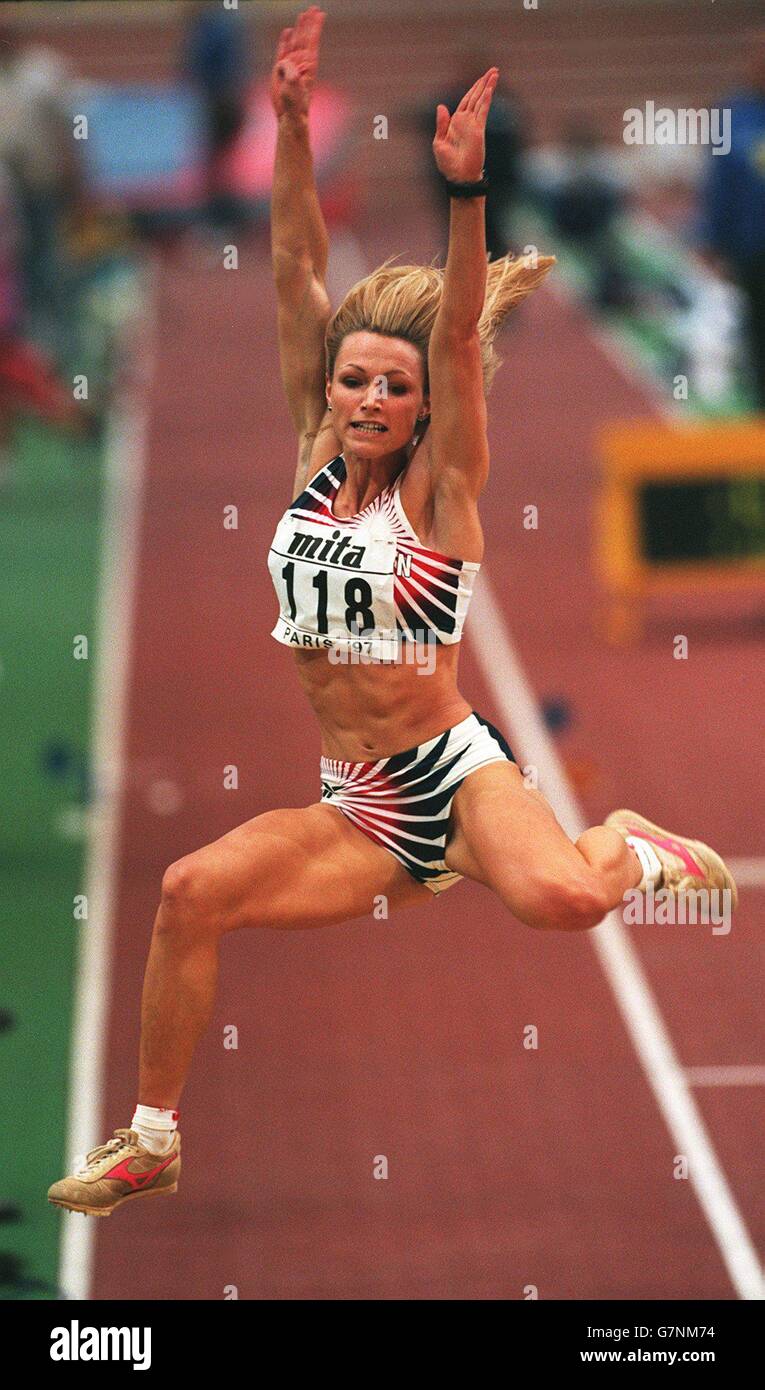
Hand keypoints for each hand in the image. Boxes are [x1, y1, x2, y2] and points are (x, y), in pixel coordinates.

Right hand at [270, 5, 325, 119]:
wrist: (289, 115)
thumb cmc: (295, 104)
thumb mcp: (292, 85)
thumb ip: (289, 71)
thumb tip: (283, 63)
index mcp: (308, 63)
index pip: (312, 39)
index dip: (315, 25)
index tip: (320, 13)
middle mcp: (300, 61)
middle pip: (305, 36)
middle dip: (309, 22)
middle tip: (313, 8)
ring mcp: (291, 64)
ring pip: (295, 40)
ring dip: (299, 28)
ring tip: (303, 14)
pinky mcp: (280, 69)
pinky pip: (283, 50)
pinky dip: (285, 40)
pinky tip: (288, 31)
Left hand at [432, 68, 497, 181]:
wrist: (458, 177)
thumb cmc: (448, 164)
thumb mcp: (439, 142)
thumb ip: (441, 124)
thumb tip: (441, 106)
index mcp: (456, 122)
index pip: (466, 100)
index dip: (473, 88)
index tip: (481, 78)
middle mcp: (466, 121)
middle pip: (476, 96)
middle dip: (484, 83)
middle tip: (493, 70)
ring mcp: (473, 125)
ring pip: (481, 100)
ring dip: (488, 86)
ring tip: (495, 73)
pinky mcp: (478, 130)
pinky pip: (482, 111)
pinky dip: (486, 99)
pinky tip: (490, 88)